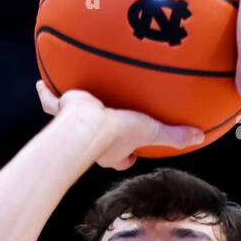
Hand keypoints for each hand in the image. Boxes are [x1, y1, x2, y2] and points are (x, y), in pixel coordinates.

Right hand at [36, 81, 204, 170]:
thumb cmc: (117, 132)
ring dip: (73, 112)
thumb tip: (200, 137)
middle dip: (101, 135)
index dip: (127, 156)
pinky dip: (46, 92)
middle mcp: (93, 142)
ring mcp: (76, 125)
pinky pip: (52, 100)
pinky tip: (40, 82)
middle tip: (106, 123)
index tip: (131, 153)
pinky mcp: (63, 107)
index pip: (121, 159)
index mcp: (114, 151)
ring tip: (72, 100)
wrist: (87, 124)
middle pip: (98, 142)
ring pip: (74, 121)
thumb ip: (175, 136)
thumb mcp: (152, 131)